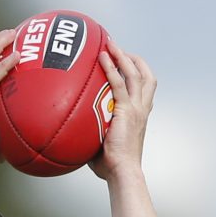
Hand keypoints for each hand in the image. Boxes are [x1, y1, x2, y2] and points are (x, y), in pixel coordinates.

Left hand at [90, 43, 156, 183]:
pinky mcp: (126, 111)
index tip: (125, 62)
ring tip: (109, 43)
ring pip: (134, 73)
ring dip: (122, 56)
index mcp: (140, 115)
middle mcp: (142, 108)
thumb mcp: (102, 141)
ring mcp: (136, 108)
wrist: (122, 172)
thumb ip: (92, 129)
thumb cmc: (111, 165)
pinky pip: (118, 83)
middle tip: (117, 48)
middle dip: (133, 58)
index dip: (138, 71)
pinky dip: (111, 68)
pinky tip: (101, 57)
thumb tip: (69, 127)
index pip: (145, 87)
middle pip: (146, 74)